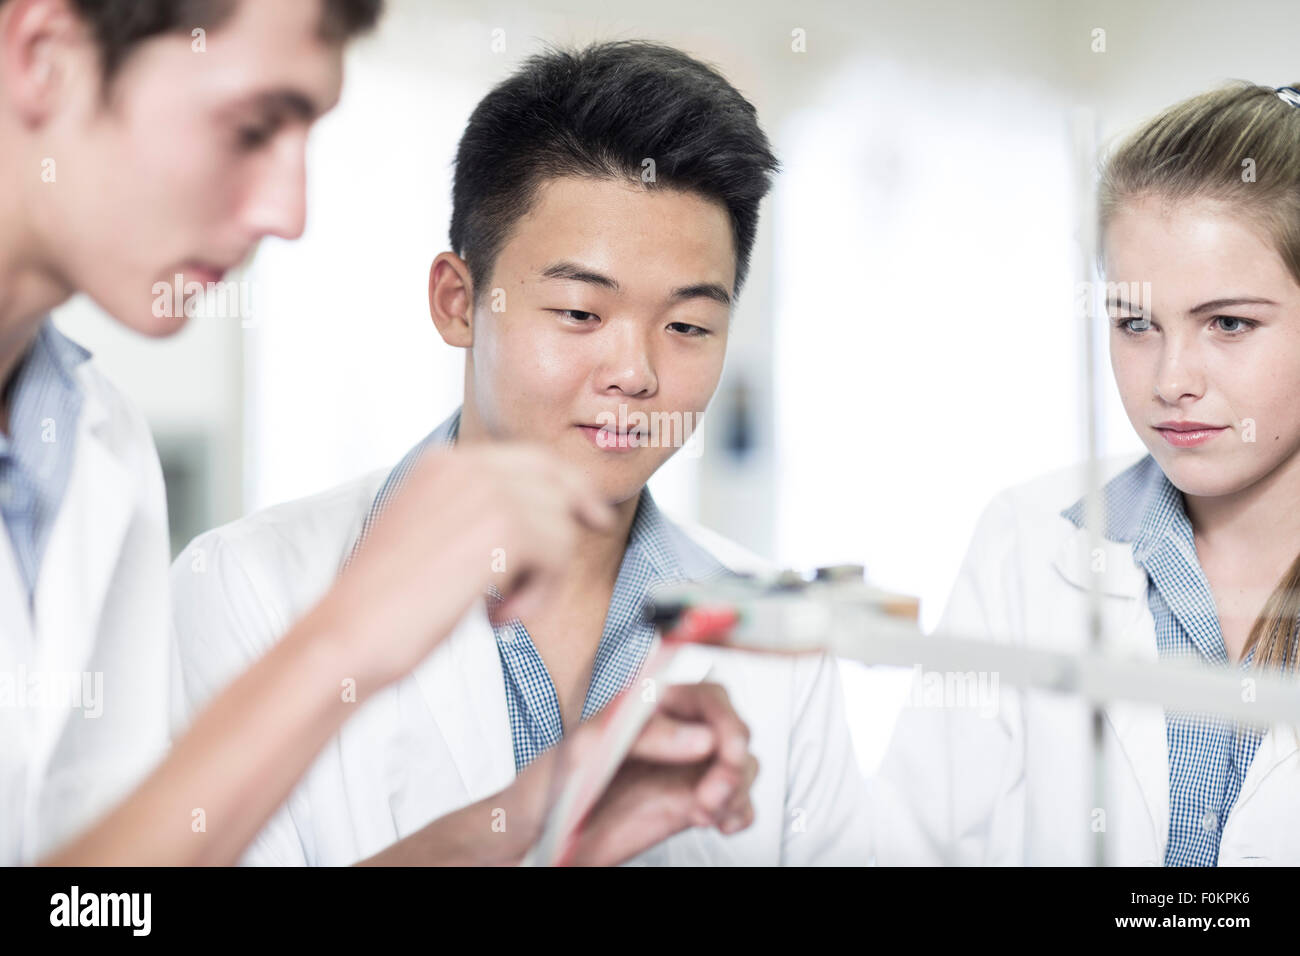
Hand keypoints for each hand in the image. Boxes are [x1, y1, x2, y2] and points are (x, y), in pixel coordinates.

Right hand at [323, 443, 614, 689]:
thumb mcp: (428, 540)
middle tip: (598, 528)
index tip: (589, 511)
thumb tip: (538, 521)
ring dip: (542, 577)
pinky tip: (498, 616)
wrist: (350, 632)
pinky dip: (538, 595)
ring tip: (500, 609)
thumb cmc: (382, 604)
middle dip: (580, 506)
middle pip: (554, 476)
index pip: (527, 459)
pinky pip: (558, 555)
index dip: (566, 484)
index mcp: (442, 464)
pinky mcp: (504, 526)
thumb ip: (473, 519)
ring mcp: (486, 492)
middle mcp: (465, 466)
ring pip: (559, 524)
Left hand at [514, 682, 758, 865]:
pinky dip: (740, 812)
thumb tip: (700, 737)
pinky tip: (722, 822)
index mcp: (650, 707)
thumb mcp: (588, 748)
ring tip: (709, 810)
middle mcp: (672, 735)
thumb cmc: (549, 783)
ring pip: (739, 768)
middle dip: (734, 761)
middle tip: (714, 791)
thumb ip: (647, 736)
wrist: (536, 836)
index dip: (726, 719)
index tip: (727, 749)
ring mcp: (680, 771)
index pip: (708, 697)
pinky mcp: (685, 806)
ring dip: (738, 789)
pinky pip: (732, 803)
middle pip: (732, 732)